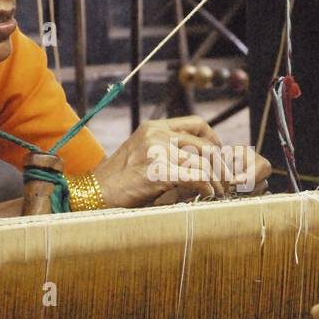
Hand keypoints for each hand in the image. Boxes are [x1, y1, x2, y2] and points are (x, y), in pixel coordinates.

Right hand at [92, 116, 272, 207]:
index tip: (219, 155)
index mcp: (153, 127)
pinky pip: (196, 177)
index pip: (196, 123)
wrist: (93, 193)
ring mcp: (158, 150)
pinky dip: (207, 187)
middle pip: (204, 144)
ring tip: (219, 192)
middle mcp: (157, 134)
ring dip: (217, 179)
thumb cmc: (117, 182)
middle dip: (220, 164)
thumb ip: (166, 152)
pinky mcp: (159, 170)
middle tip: (225, 180)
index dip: (213, 139)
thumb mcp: (142, 156)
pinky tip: (208, 195)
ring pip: (204, 162)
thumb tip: (200, 164)